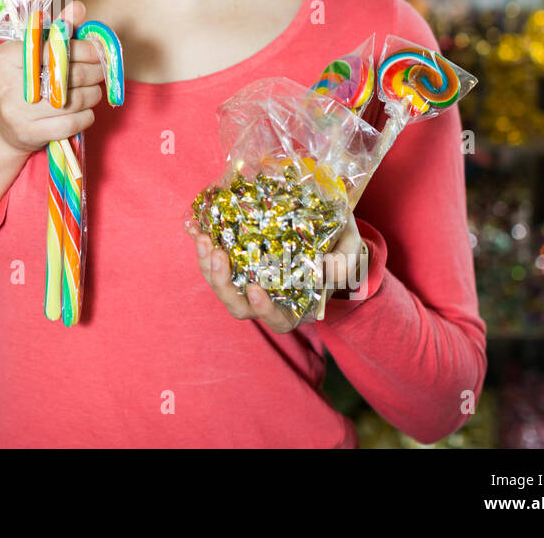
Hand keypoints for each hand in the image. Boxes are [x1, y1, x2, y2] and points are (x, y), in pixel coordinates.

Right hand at [0, 0, 105, 160]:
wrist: (2, 127)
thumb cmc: (23, 82)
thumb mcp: (32, 53)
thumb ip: (56, 31)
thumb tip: (79, 7)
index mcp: (6, 57)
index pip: (54, 49)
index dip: (84, 49)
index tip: (99, 50)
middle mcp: (8, 84)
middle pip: (68, 74)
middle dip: (94, 71)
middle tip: (102, 70)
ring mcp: (18, 112)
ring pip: (74, 100)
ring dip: (93, 94)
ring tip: (94, 89)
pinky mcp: (30, 133)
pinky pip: (73, 123)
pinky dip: (87, 115)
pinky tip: (85, 110)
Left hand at [186, 210, 368, 332]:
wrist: (327, 225)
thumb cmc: (339, 246)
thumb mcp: (350, 250)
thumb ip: (343, 262)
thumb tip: (327, 272)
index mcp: (296, 305)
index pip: (277, 319)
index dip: (264, 309)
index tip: (253, 289)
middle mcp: (268, 297)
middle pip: (237, 305)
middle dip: (222, 283)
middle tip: (217, 254)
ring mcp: (248, 279)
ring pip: (220, 283)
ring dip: (207, 262)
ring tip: (202, 236)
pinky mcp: (235, 259)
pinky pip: (213, 258)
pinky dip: (202, 243)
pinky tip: (193, 224)